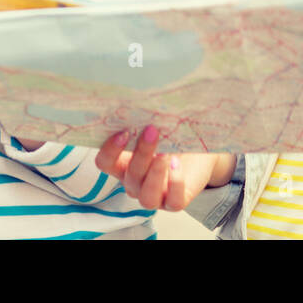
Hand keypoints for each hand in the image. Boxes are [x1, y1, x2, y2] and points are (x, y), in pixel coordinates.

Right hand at [94, 125, 224, 211]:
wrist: (198, 157)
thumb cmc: (172, 140)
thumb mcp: (157, 130)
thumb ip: (146, 122)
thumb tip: (145, 99)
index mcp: (123, 166)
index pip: (105, 163)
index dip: (110, 150)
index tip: (124, 131)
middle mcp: (135, 184)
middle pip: (130, 176)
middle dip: (141, 153)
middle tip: (152, 131)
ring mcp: (154, 197)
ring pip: (147, 196)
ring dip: (155, 173)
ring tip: (166, 153)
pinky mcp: (174, 203)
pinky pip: (172, 202)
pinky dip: (175, 183)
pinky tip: (177, 165)